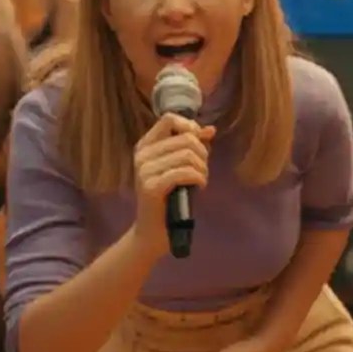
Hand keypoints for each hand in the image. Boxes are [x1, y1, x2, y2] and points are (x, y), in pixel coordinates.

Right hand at [131, 114, 216, 258]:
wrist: (153, 232)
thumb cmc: (169, 198)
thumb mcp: (180, 167)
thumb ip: (192, 147)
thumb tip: (210, 129)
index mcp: (145, 145)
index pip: (169, 119)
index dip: (189, 127)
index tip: (199, 144)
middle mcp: (142, 154)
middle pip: (185, 137)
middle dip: (203, 153)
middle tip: (203, 170)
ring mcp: (144, 170)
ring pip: (188, 155)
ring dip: (203, 168)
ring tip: (201, 180)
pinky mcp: (151, 187)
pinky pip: (185, 172)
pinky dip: (199, 178)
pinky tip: (200, 187)